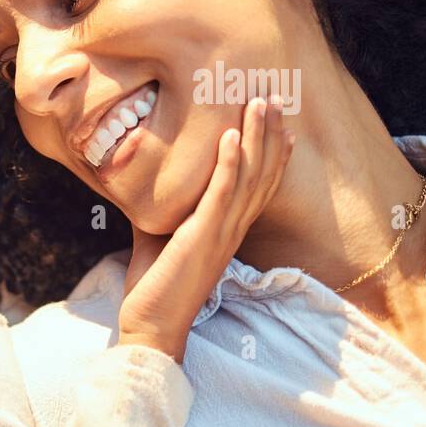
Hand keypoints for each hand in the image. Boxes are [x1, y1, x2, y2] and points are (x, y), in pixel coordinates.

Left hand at [117, 96, 293, 362]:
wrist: (150, 328)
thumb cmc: (154, 289)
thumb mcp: (156, 241)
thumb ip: (159, 215)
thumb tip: (144, 189)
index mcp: (225, 232)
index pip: (256, 188)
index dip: (272, 156)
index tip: (282, 127)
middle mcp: (231, 230)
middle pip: (260, 174)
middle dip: (268, 134)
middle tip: (273, 98)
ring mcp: (220, 234)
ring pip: (248, 177)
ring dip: (255, 137)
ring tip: (259, 102)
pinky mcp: (202, 238)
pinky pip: (221, 194)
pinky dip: (227, 163)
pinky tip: (229, 135)